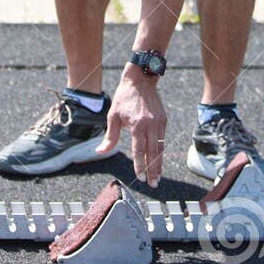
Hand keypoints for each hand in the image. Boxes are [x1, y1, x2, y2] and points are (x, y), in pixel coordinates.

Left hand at [97, 66, 166, 188]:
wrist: (140, 79)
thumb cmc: (124, 97)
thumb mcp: (113, 116)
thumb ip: (110, 136)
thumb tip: (100, 151)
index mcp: (137, 124)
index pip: (139, 150)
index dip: (140, 165)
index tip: (141, 178)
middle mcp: (150, 125)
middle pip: (153, 152)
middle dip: (153, 170)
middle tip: (153, 184)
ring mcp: (159, 122)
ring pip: (160, 148)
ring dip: (159, 163)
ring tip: (158, 177)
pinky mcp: (164, 119)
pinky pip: (163, 139)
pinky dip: (161, 151)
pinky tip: (159, 160)